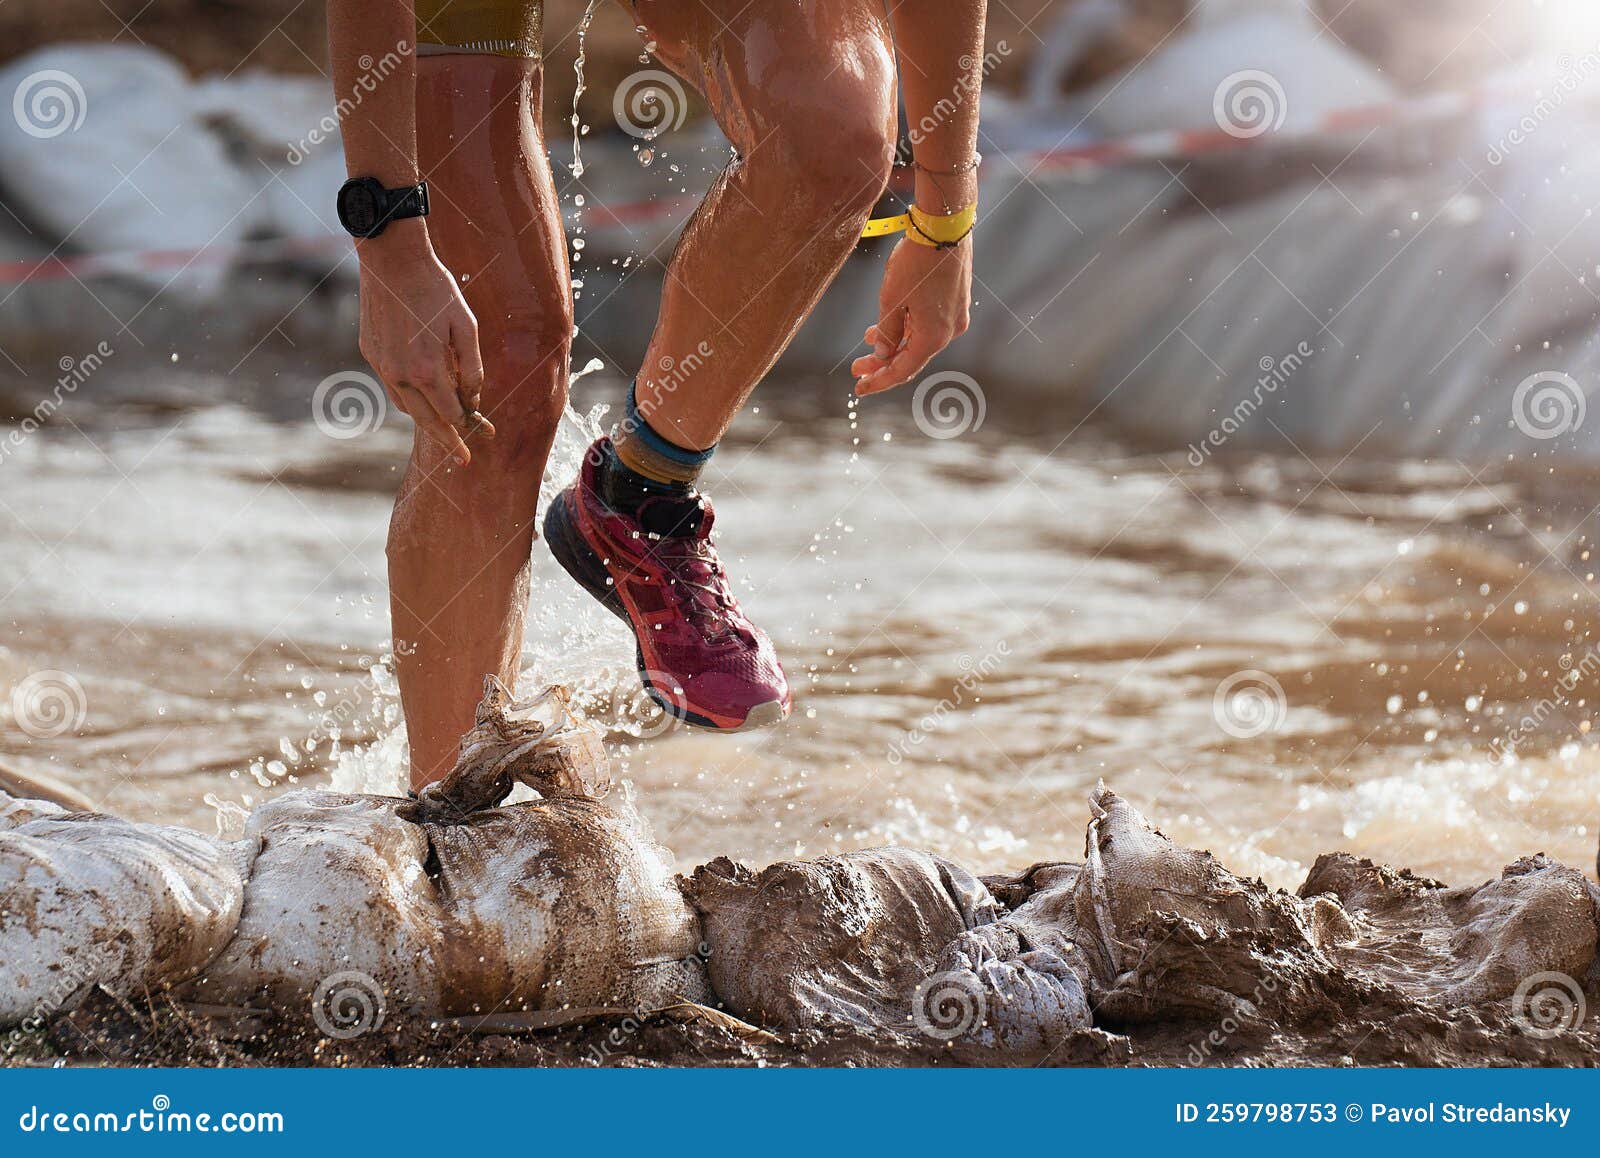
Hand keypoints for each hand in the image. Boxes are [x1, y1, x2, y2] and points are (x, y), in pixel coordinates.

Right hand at [357, 227, 493, 465]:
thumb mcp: (467, 327)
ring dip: (427, 418)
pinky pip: (392, 386)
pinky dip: (410, 396)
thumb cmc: (437, 289)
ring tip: (447, 422)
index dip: (470, 430)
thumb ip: (472, 368)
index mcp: (427, 371)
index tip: (484, 442)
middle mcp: (399, 375)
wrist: (392, 259)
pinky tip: (424, 392)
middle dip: (447, 440)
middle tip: (463, 458)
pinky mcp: (370, 353)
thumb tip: (473, 400)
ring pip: (407, 407)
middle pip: (427, 421)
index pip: (452, 415)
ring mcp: (381, 365)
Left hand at [851, 235, 971, 395]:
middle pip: (911, 357)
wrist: (945, 226)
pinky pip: (929, 324)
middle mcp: (949, 332)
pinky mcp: (956, 301)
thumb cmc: (917, 262)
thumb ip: (886, 331)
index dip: (879, 381)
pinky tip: (890, 322)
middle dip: (883, 363)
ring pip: (920, 339)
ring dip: (894, 342)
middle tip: (857, 368)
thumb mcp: (891, 299)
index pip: (903, 370)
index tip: (859, 387)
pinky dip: (909, 327)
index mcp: (934, 337)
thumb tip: (882, 354)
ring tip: (867, 341)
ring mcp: (956, 316)